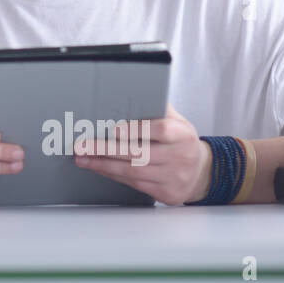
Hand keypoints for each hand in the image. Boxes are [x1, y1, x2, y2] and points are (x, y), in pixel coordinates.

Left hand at [72, 103, 212, 205]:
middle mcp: (180, 157)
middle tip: (82, 145)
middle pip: (139, 154)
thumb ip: (156, 107)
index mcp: (183, 134)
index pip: (161, 131)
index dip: (137, 130)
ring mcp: (173, 177)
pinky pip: (134, 185)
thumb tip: (129, 89)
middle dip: (105, 149)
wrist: (201, 172)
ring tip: (82, 158)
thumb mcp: (177, 120)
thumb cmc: (181, 141)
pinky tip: (98, 167)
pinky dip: (113, 175)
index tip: (114, 129)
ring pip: (133, 172)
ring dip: (103, 164)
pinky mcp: (166, 194)